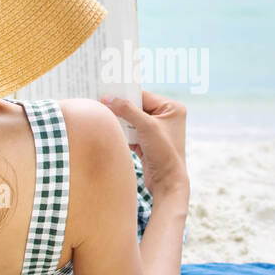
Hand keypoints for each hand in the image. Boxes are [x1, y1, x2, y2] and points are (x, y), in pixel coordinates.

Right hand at [102, 90, 188, 204]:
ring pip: (132, 120)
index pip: (144, 95)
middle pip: (137, 107)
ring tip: (105, 117)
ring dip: (120, 121)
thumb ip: (127, 110)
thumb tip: (107, 98)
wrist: (168, 183)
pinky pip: (132, 132)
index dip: (125, 94)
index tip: (106, 91)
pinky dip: (123, 133)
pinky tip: (111, 131)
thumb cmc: (164, 153)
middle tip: (102, 102)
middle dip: (121, 108)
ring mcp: (157, 130)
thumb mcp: (146, 127)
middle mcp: (166, 117)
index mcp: (172, 108)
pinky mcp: (148, 142)